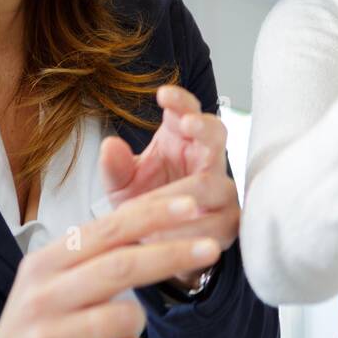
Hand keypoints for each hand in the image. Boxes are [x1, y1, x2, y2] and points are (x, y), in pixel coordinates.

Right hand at [0, 188, 221, 337]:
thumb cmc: (37, 329)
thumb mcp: (52, 281)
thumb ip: (94, 252)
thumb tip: (152, 218)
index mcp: (45, 263)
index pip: (108, 228)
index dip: (154, 214)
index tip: (192, 205)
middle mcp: (43, 295)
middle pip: (122, 265)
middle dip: (173, 253)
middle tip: (211, 248)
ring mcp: (48, 337)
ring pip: (126, 316)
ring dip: (138, 322)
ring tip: (119, 328)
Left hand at [98, 85, 236, 288]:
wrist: (155, 243)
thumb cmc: (144, 203)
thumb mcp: (121, 185)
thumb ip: (115, 167)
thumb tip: (109, 145)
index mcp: (182, 138)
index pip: (188, 110)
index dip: (180, 101)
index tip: (163, 94)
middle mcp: (207, 157)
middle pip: (216, 134)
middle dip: (202, 128)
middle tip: (186, 125)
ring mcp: (221, 189)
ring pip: (213, 183)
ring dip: (183, 192)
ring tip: (153, 203)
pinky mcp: (228, 221)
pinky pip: (214, 223)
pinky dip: (187, 229)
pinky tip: (163, 235)